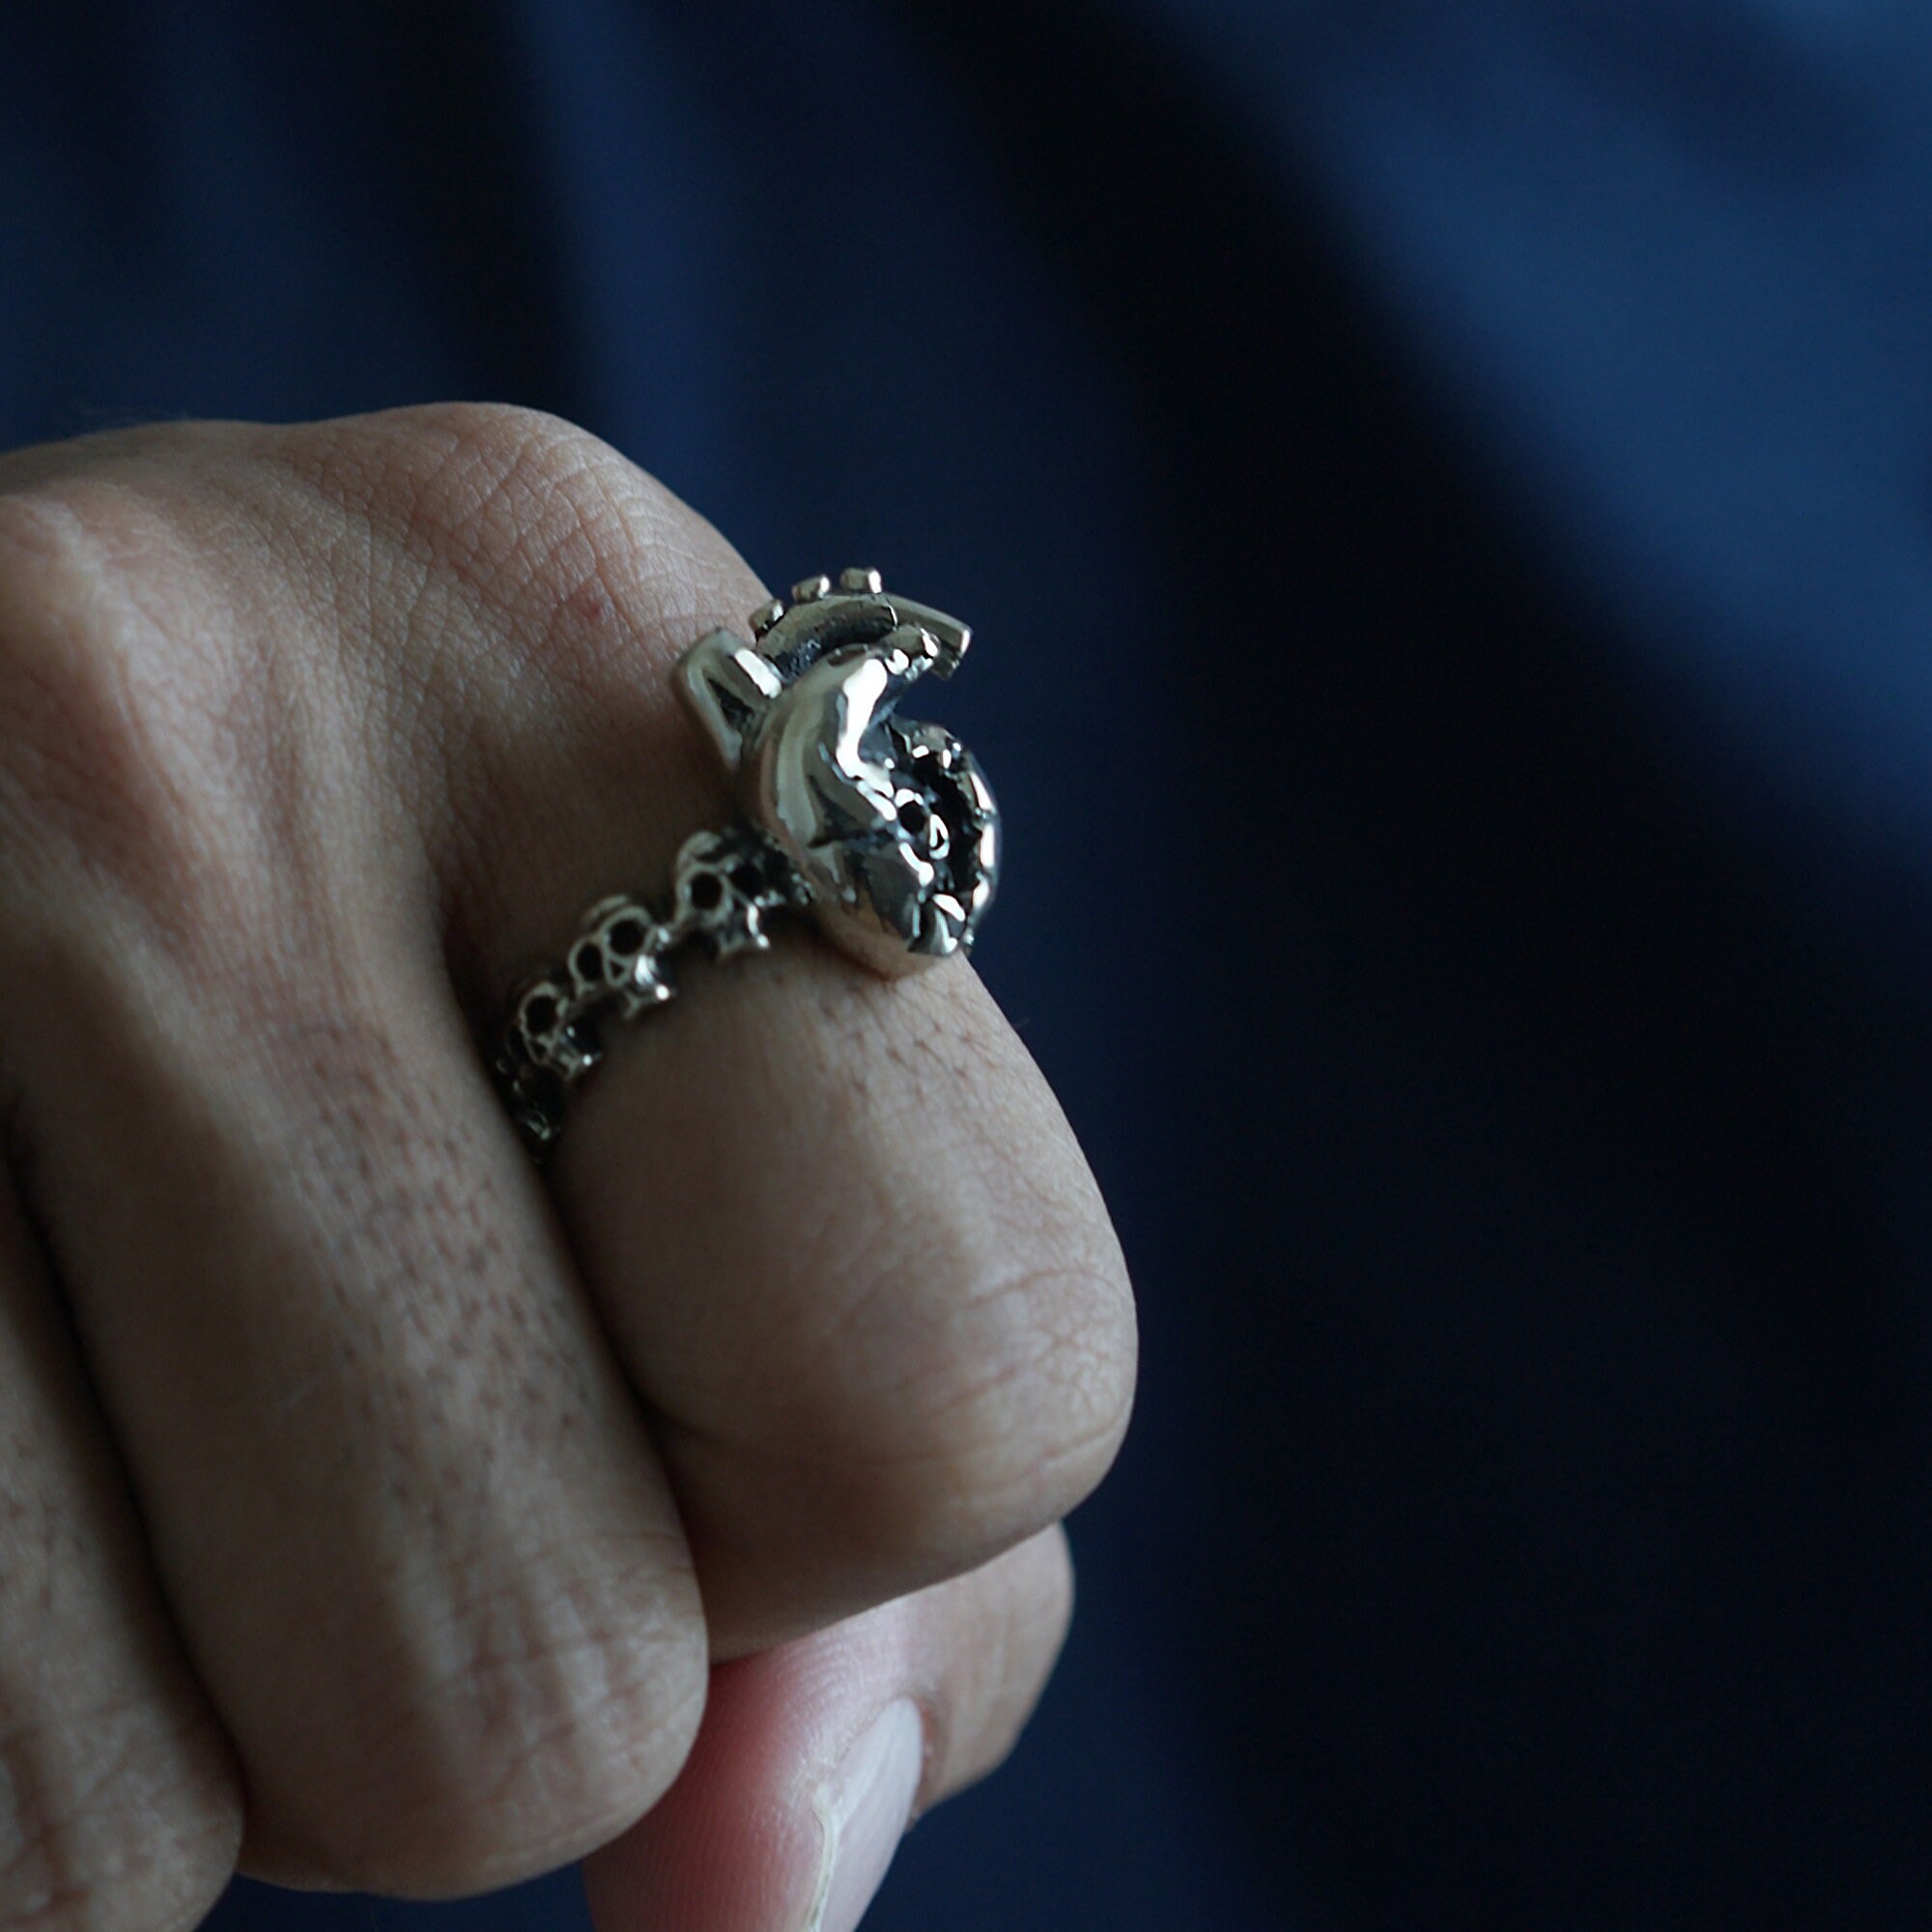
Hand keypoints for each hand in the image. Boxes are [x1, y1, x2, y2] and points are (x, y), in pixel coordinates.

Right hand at [0, 407, 1134, 1929]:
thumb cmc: (388, 915)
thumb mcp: (690, 1049)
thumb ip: (858, 1455)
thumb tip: (761, 1900)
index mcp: (590, 643)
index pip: (955, 1376)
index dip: (834, 1501)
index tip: (676, 1334)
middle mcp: (170, 732)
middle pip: (555, 1686)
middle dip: (502, 1644)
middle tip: (356, 1348)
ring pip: (163, 1837)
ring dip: (209, 1714)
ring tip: (131, 1366)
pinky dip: (13, 1730)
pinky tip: (5, 1407)